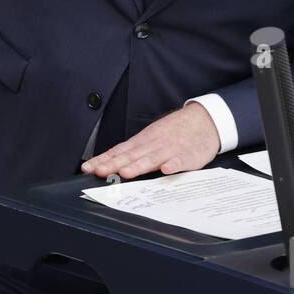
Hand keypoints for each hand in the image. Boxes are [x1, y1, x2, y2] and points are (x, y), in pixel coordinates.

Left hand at [80, 102, 220, 180]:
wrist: (204, 120)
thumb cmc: (175, 132)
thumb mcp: (151, 138)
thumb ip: (134, 152)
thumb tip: (112, 163)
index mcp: (143, 141)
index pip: (119, 151)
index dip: (103, 160)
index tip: (89, 168)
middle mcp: (154, 144)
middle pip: (131, 156)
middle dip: (114, 165)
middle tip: (100, 172)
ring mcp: (171, 149)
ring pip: (152, 158)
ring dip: (138, 166)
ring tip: (126, 173)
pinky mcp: (189, 155)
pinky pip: (181, 161)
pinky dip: (174, 165)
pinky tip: (166, 169)